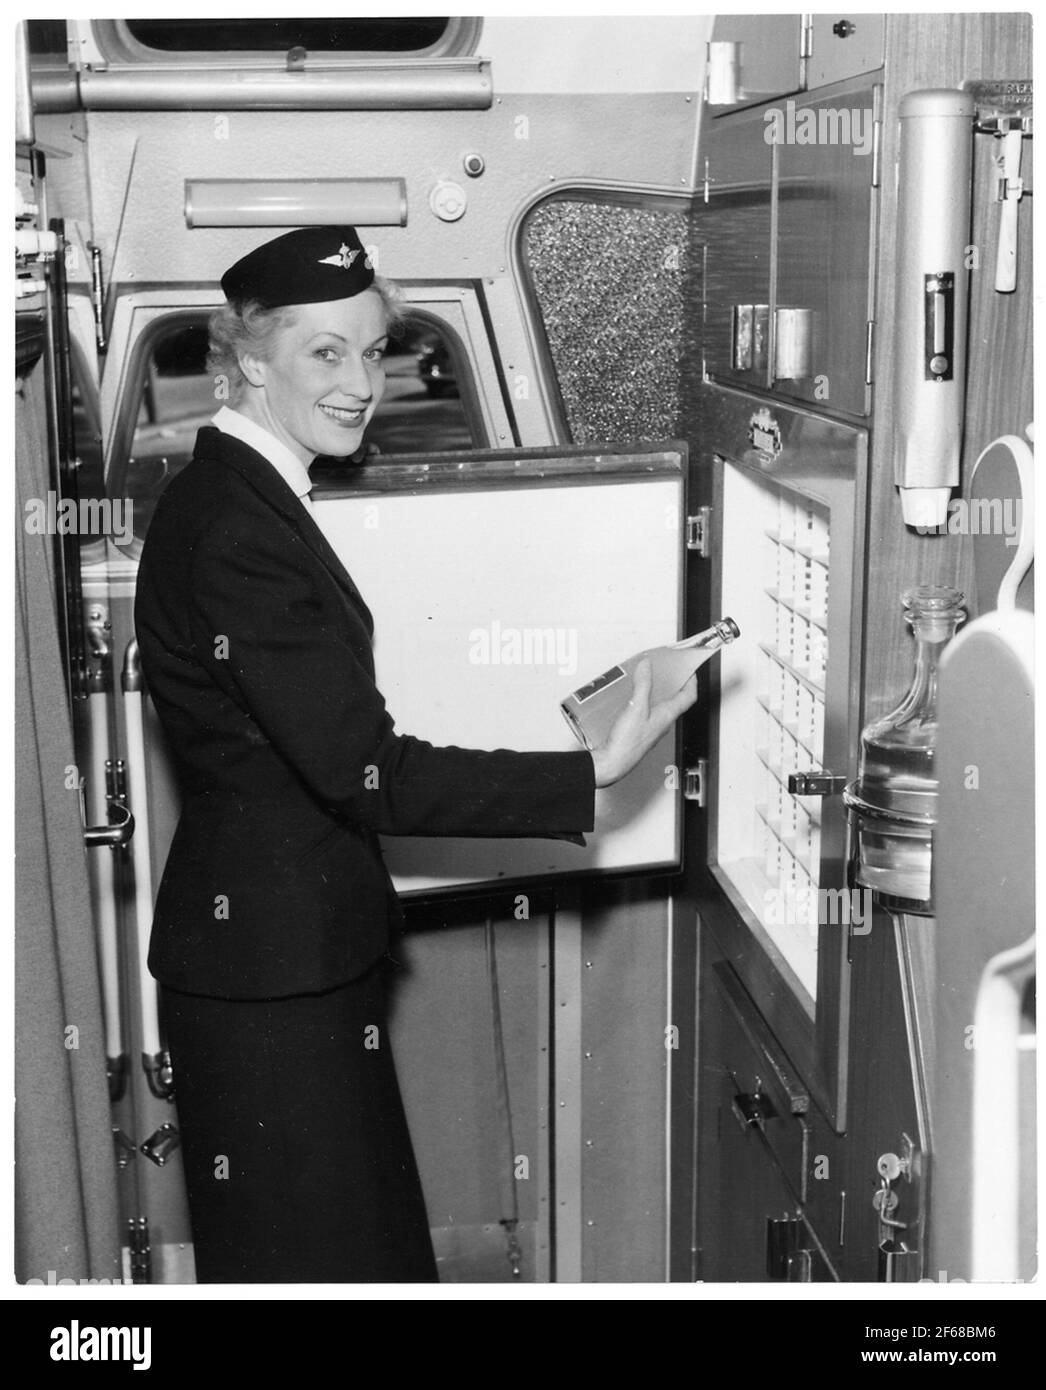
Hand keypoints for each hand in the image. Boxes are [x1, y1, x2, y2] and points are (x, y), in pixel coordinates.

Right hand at [589, 658, 697, 787]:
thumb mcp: (636, 707)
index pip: (689, 696)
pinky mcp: (641, 732)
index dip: (692, 681)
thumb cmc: (627, 743)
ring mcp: (652, 729)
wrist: (613, 763)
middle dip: (675, 684)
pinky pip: (649, 713)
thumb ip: (642, 684)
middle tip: (669, 672)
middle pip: (677, 701)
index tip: (688, 669)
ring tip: (650, 680)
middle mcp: (663, 723)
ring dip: (659, 693)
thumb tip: (647, 666)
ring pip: (662, 707)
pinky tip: (633, 699)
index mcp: (667, 716)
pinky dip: (646, 702)